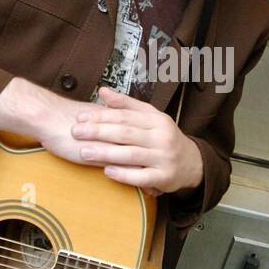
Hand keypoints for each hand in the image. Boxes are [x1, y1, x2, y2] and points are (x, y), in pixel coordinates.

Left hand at [71, 87, 203, 195]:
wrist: (192, 163)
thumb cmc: (164, 138)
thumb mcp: (151, 117)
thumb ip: (127, 105)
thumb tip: (103, 91)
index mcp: (157, 120)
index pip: (125, 116)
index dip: (102, 116)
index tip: (81, 117)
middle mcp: (162, 138)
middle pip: (126, 133)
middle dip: (99, 132)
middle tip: (76, 132)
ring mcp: (164, 158)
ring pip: (132, 155)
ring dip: (106, 153)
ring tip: (84, 152)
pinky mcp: (164, 178)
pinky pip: (142, 177)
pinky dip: (124, 174)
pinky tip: (107, 171)